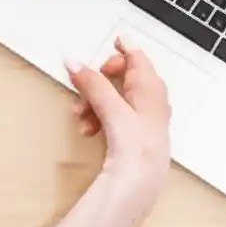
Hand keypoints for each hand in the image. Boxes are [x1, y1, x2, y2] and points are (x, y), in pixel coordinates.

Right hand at [65, 37, 170, 184]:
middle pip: (122, 78)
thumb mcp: (112, 109)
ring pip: (115, 98)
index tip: (110, 42)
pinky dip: (100, 117)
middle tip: (82, 88)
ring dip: (94, 103)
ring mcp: (145, 117)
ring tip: (81, 118)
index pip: (137, 56)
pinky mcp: (136, 134)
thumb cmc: (136, 147)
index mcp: (151, 86)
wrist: (141, 184)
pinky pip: (115, 116)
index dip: (122, 48)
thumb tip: (73, 61)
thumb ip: (93, 84)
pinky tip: (88, 130)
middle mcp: (152, 99)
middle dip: (97, 83)